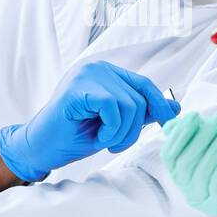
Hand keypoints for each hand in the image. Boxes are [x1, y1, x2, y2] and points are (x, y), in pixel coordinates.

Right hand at [0, 61, 180, 181]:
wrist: (41, 149)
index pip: (144, 85)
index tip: (168, 125)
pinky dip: (110, 130)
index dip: (159, 105)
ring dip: (120, 133)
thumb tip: (175, 107)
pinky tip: (95, 137)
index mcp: (106, 74)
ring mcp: (86, 75)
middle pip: (140, 98)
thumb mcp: (115, 125)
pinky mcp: (78, 88)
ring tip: (101, 140)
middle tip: (112, 144)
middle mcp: (97, 68)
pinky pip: (112, 107)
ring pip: (130, 105)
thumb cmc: (74, 136)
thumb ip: (141, 113)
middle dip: (133, 130)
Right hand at [161, 110, 216, 216]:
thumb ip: (194, 132)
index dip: (179, 135)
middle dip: (201, 136)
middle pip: (184, 163)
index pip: (170, 156)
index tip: (195, 116)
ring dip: (215, 146)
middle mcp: (191, 191)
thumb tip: (171, 126)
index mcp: (185, 175)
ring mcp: (208, 201)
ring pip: (200, 173)